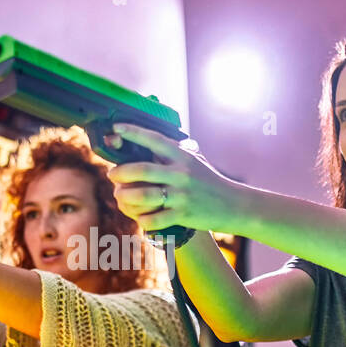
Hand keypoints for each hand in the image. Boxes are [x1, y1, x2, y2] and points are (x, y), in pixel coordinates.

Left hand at [105, 123, 238, 232]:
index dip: (133, 132)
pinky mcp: (183, 215)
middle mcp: (181, 173)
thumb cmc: (208, 181)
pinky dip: (142, 219)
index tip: (116, 127)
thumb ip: (173, 151)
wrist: (233, 204)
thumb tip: (148, 139)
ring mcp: (181, 195)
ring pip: (144, 195)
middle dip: (121, 172)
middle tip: (112, 174)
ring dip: (126, 196)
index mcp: (182, 156)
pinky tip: (139, 217)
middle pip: (142, 170)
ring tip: (120, 194)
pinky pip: (154, 219)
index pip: (154, 139)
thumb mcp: (194, 160)